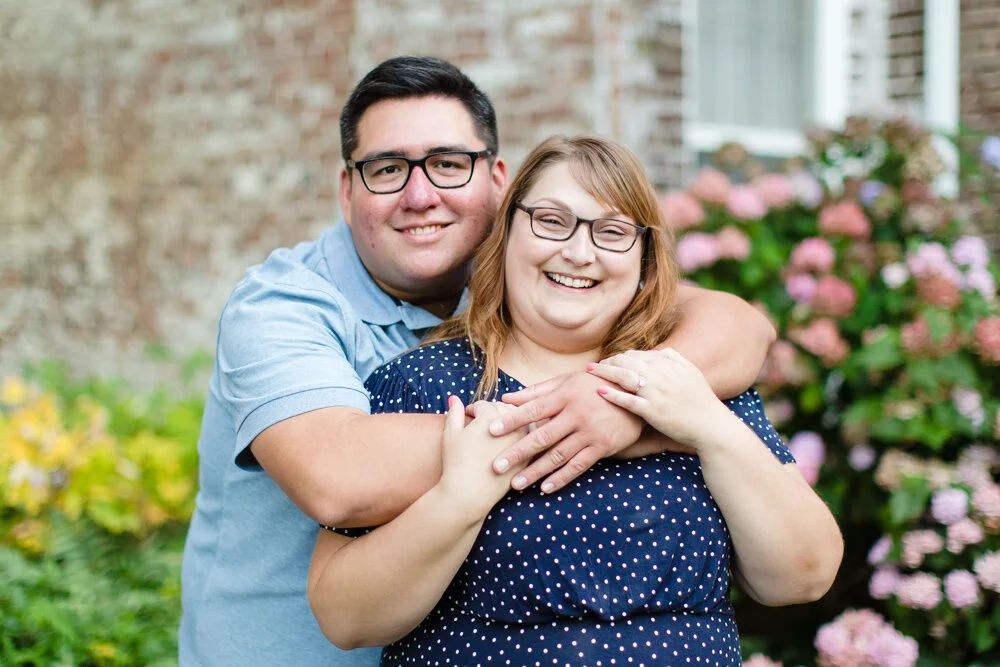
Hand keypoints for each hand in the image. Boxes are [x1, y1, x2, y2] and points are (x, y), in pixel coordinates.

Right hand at [437, 397, 527, 516]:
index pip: (483, 405)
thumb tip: (454, 397)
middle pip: (503, 409)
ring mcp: (523, 439)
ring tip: (495, 431)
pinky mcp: (529, 454)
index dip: (473, 409)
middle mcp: (511, 423)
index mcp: (491, 415)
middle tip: (482, 421)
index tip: (468, 414)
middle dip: (492, 412)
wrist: (470, 493)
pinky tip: (506, 443)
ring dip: (508, 422)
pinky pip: (526, 438)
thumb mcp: (451, 434)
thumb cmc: (456, 463)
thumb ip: (454, 412)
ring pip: (518, 422)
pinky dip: (518, 436)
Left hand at [491, 372, 643, 493]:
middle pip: (542, 437)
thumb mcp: (567, 382)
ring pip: (558, 456)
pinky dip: (562, 478)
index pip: (533, 409)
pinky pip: (578, 466)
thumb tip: (506, 398)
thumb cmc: (593, 386)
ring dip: (536, 472)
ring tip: (516, 484)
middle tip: (496, 467)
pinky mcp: (602, 447)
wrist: (634, 395)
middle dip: (517, 453)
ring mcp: (589, 432)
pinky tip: (546, 488)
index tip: (491, 431)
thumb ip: (537, 391)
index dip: (512, 421)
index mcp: (565, 395)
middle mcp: (576, 414)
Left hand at [587, 348, 730, 452]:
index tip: (610, 360)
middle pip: (627, 361)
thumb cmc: (701, 401)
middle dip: (609, 361)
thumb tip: (657, 350)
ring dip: (605, 372)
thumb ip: (674, 358)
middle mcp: (662, 375)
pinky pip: (628, 400)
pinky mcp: (653, 411)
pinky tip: (599, 391)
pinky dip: (612, 394)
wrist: (712, 426)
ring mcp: (657, 393)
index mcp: (671, 364)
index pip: (638, 354)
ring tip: (591, 372)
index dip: (621, 356)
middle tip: (595, 366)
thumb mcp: (691, 373)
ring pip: (624, 376)